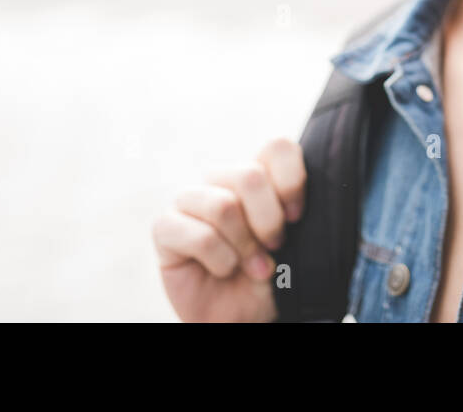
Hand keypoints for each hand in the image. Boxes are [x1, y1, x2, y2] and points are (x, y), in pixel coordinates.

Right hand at [151, 137, 305, 321]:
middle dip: (268, 221)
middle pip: (249, 175)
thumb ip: (291, 209)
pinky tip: (222, 270)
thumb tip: (294, 200)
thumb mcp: (294, 240)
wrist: (242, 315)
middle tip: (274, 248)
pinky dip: (220, 260)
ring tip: (252, 267)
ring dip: (244, 246)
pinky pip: (198, 235)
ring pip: (223, 205)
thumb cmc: (269, 275)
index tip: (297, 217)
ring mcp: (190, 200)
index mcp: (257, 173)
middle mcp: (222, 180)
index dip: (292, 181)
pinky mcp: (165, 227)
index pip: (276, 147)